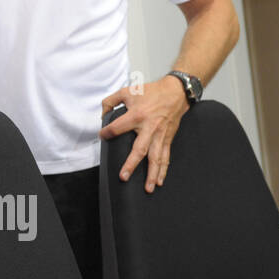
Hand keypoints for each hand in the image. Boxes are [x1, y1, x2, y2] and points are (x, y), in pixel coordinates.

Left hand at [100, 74, 189, 192]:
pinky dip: (163, 170)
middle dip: (131, 164)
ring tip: (148, 188)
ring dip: (152, 174)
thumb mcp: (127, 90)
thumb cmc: (152, 92)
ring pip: (156, 158)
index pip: (117, 128)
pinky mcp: (168, 139)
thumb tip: (102, 115)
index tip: (102, 135)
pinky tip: (159, 181)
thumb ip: (110, 101)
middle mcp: (149, 128)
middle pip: (139, 149)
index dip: (107, 132)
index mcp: (137, 115)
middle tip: (123, 176)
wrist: (176, 92)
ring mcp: (160, 135)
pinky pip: (165, 157)